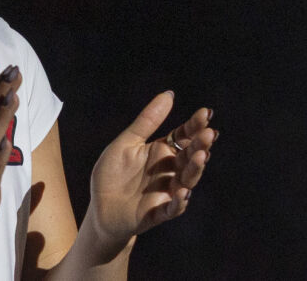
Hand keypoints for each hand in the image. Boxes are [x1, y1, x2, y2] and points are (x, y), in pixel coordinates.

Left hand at [84, 92, 217, 243]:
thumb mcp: (126, 143)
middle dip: (201, 145)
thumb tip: (170, 94)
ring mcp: (167, 191)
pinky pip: (173, 208)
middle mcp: (170, 169)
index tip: (205, 113)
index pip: (184, 135)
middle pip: (190, 155)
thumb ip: (147, 121)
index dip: (195, 125)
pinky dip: (180, 202)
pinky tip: (182, 192)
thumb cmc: (112, 175)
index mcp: (163, 150)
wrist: (99, 210)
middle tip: (208, 134)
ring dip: (195, 169)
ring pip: (187, 179)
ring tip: (200, 156)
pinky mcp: (158, 212)